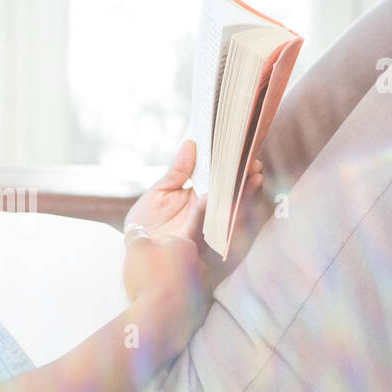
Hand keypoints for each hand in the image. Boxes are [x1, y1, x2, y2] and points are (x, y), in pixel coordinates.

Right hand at [122, 229, 209, 357]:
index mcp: (187, 247)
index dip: (152, 249)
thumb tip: (136, 229)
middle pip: (179, 263)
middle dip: (165, 268)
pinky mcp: (202, 311)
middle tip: (146, 278)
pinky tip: (163, 309)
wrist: (160, 318)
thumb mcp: (135, 248)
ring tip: (153, 296)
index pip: (168, 242)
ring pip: (185, 284)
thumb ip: (136, 234)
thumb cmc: (149, 278)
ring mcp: (203, 290)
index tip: (141, 260)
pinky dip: (177, 305)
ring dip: (173, 287)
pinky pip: (188, 304)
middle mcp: (201, 266)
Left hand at [123, 139, 263, 248]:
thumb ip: (177, 171)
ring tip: (252, 177)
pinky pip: (205, 223)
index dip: (232, 164)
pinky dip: (208, 210)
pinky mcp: (197, 239)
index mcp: (197, 194)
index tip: (242, 150)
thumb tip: (190, 143)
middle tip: (254, 164)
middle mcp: (205, 209)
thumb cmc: (146, 222)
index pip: (219, 176)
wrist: (138, 249)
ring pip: (228, 207)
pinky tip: (209, 197)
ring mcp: (205, 224)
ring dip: (242, 193)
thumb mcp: (159, 191)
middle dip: (245, 178)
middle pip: (230, 191)